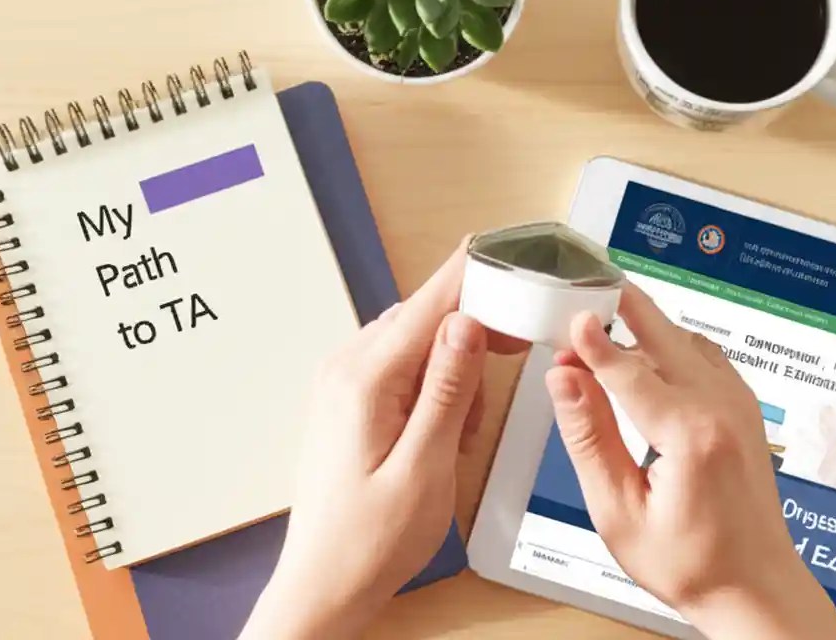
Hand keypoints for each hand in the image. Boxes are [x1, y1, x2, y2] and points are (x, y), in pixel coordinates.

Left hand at [241, 242, 524, 639]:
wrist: (323, 584)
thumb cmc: (368, 541)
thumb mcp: (425, 468)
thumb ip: (447, 391)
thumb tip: (466, 323)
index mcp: (364, 379)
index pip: (429, 303)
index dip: (477, 276)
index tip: (512, 251)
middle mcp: (346, 368)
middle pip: (427, 317)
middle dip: (473, 338)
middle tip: (507, 366)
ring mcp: (343, 382)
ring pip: (418, 343)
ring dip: (453, 373)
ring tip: (457, 435)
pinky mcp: (349, 399)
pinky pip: (403, 368)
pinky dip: (433, 389)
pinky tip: (440, 432)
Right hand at [546, 285, 835, 639]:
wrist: (754, 589)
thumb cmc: (690, 564)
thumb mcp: (618, 511)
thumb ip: (590, 438)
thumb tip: (564, 381)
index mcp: (690, 435)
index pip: (628, 370)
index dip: (593, 340)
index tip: (568, 316)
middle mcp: (722, 410)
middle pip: (664, 336)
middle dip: (622, 309)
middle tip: (586, 288)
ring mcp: (739, 407)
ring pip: (686, 343)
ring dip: (645, 327)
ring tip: (601, 325)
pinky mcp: (743, 412)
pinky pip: (705, 359)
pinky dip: (671, 347)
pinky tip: (644, 357)